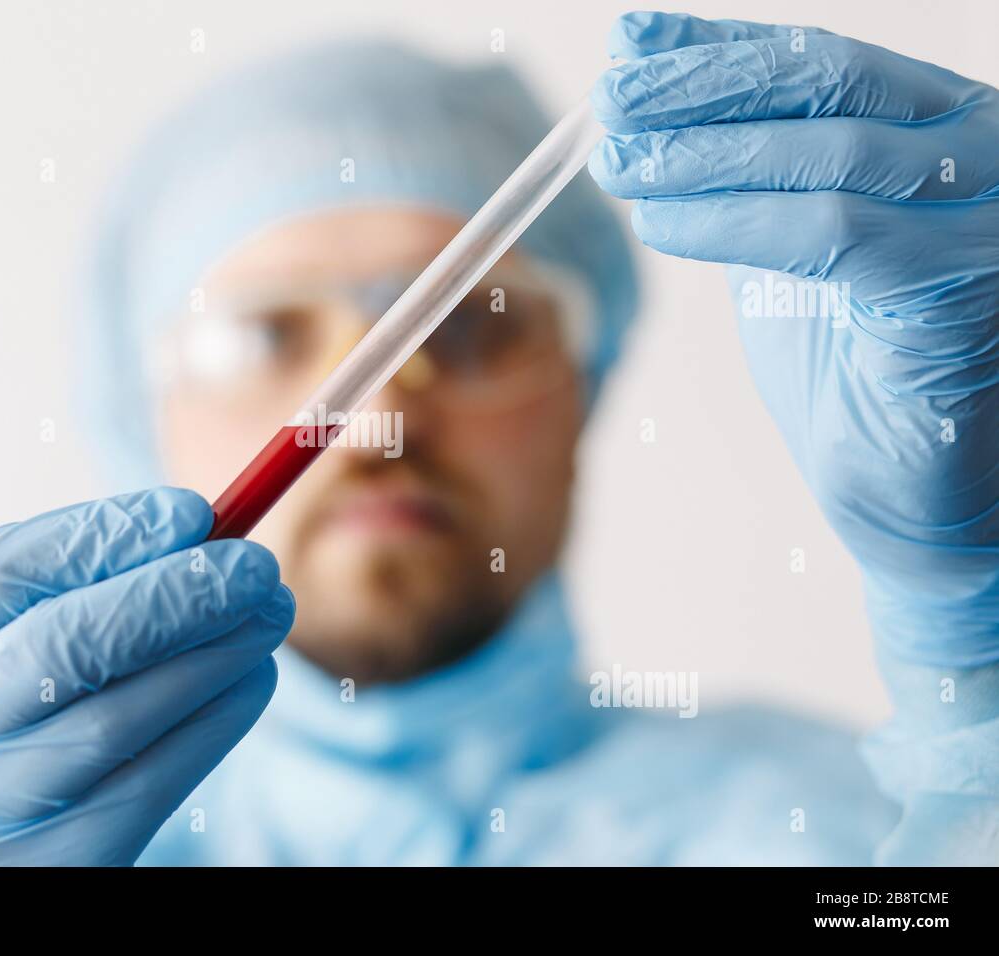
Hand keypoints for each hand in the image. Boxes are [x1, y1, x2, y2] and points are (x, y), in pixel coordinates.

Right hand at [0, 487, 292, 863]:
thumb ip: (36, 604)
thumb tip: (185, 532)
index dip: (107, 533)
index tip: (190, 510)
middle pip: (63, 645)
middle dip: (176, 593)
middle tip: (252, 563)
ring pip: (121, 717)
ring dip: (214, 653)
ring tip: (266, 611)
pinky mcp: (53, 871)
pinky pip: (154, 782)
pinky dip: (214, 718)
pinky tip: (249, 677)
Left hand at [589, 11, 998, 664]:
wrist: (909, 497)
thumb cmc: (852, 372)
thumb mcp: (784, 247)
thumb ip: (740, 176)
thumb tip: (647, 100)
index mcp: (941, 131)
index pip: (821, 63)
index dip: (716, 49)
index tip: (629, 46)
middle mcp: (982, 156)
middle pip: (828, 84)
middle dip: (700, 90)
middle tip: (610, 104)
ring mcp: (984, 221)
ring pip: (827, 153)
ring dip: (702, 156)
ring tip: (620, 166)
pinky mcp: (962, 290)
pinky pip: (833, 235)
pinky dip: (735, 222)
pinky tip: (664, 223)